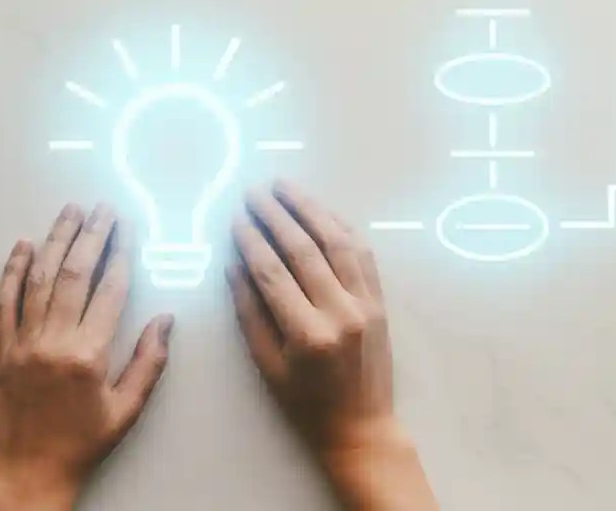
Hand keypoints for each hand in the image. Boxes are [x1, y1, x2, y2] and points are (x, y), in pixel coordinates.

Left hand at [0, 204, 173, 510]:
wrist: (29, 472)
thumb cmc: (82, 445)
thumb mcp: (127, 410)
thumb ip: (149, 362)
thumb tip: (166, 320)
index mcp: (88, 356)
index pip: (109, 292)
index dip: (120, 257)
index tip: (127, 232)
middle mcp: (53, 342)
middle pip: (74, 274)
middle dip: (91, 236)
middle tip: (102, 209)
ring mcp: (23, 343)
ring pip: (39, 280)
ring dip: (55, 241)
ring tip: (69, 212)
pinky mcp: (1, 350)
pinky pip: (4, 302)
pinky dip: (12, 271)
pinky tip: (23, 246)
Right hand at [228, 181, 436, 510]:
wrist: (361, 428)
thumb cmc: (305, 404)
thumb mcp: (267, 365)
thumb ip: (249, 313)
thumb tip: (235, 263)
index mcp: (307, 334)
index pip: (272, 272)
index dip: (251, 241)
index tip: (235, 218)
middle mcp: (341, 312)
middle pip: (304, 249)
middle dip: (275, 216)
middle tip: (254, 192)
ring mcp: (366, 304)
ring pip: (337, 241)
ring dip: (310, 208)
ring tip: (284, 187)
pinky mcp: (380, 301)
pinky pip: (362, 253)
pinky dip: (340, 226)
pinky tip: (321, 210)